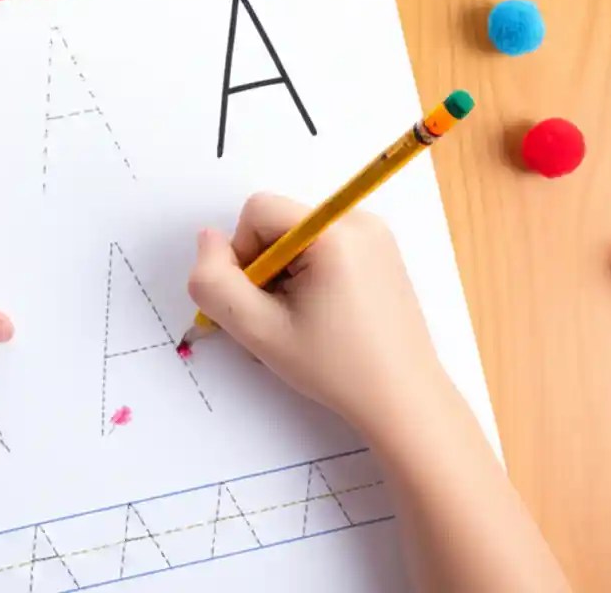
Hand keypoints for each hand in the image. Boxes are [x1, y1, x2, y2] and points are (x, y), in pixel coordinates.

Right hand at [187, 193, 444, 429]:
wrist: (402, 398)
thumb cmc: (335, 367)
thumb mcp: (258, 330)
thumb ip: (215, 282)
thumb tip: (207, 239)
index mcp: (333, 232)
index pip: (257, 211)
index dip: (242, 254)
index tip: (261, 298)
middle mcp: (359, 220)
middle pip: (279, 221)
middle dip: (266, 265)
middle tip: (281, 315)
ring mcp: (376, 235)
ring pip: (299, 236)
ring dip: (286, 273)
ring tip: (303, 318)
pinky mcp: (382, 251)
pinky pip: (325, 245)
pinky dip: (310, 274)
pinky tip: (323, 313)